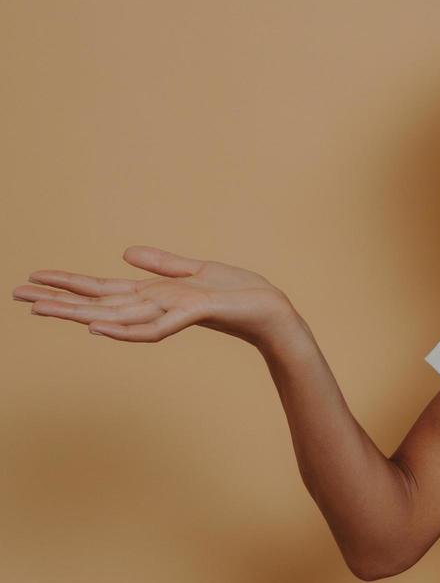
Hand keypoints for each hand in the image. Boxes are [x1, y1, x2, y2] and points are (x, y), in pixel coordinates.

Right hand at [14, 245, 298, 348]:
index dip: (67, 284)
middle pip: (97, 302)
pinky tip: (97, 327)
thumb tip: (125, 253)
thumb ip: (161, 264)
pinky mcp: (192, 314)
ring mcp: (170, 313)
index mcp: (153, 294)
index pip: (101, 289)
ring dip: (77, 312)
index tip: (32, 280)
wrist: (272, 310)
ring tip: (42, 309)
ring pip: (115, 315)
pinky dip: (125, 329)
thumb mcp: (196, 270)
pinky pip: (152, 327)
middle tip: (17, 296)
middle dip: (57, 300)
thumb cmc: (239, 292)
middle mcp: (155, 305)